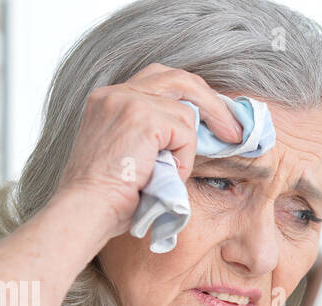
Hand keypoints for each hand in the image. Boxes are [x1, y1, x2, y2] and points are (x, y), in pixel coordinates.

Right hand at [53, 62, 244, 244]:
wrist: (86, 210)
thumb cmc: (106, 198)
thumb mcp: (129, 155)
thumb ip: (152, 136)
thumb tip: (196, 133)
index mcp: (109, 99)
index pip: (160, 80)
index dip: (193, 96)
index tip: (215, 119)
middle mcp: (115, 92)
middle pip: (180, 79)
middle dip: (213, 104)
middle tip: (235, 132)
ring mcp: (127, 101)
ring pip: (186, 111)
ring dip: (188, 148)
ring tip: (171, 173)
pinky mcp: (142, 117)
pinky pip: (185, 133)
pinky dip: (183, 159)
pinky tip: (165, 175)